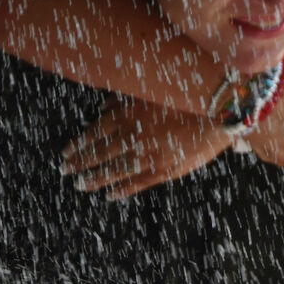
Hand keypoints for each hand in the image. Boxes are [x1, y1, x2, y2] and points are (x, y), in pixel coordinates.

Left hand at [62, 97, 229, 196]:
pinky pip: (138, 183)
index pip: (94, 133)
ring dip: (95, 179)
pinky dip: (122, 190)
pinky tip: (110, 195)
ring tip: (81, 185)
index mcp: (127, 115)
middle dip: (79, 164)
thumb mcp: (149, 88)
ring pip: (114, 171)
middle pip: (99, 154)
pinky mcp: (166, 169)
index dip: (78, 145)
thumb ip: (124, 97)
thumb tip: (103, 106)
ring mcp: (149, 156)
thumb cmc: (184, 93)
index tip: (65, 153)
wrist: (219, 109)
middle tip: (65, 171)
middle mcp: (134, 137)